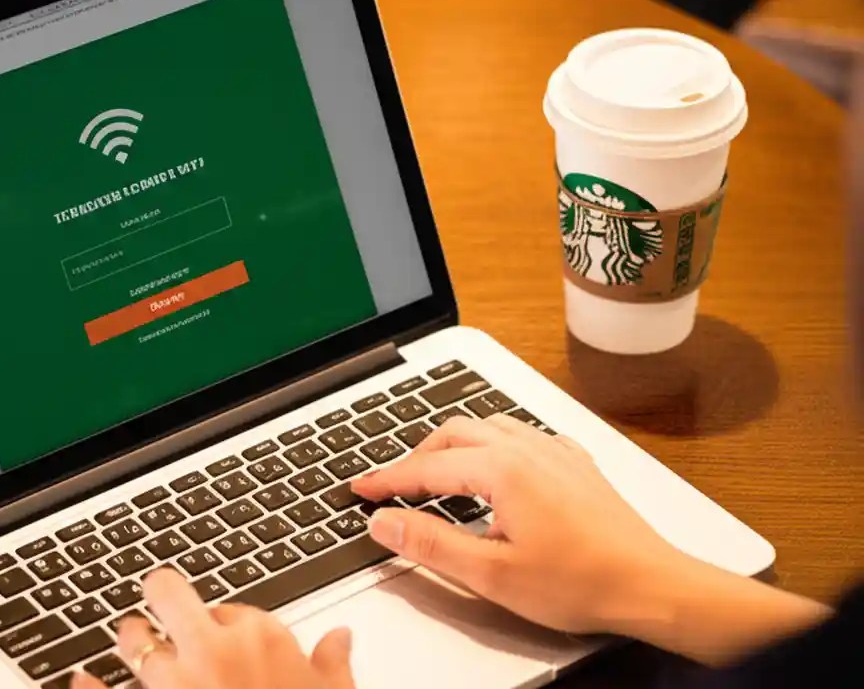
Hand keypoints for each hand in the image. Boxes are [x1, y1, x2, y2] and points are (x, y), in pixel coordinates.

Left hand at [70, 568, 354, 688]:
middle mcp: (213, 650)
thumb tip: (339, 639)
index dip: (223, 624)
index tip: (225, 639)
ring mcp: (173, 684)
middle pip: (166, 592)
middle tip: (161, 616)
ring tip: (137, 654)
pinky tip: (83, 681)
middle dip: (161, 600)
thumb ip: (333, 669)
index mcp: (264, 641)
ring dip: (132, 644)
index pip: (231, 606)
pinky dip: (87, 687)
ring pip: (132, 637)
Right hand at [351, 414, 686, 634]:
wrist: (652, 585)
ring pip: (490, 426)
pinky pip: (523, 435)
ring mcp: (556, 452)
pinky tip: (496, 467)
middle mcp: (528, 449)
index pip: (427, 467)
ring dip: (454, 443)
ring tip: (434, 470)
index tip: (360, 489)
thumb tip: (386, 523)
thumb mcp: (491, 573)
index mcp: (503, 470)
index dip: (388, 479)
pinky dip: (493, 444)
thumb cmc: (582, 582)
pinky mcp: (576, 464)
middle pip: (455, 433)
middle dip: (417, 455)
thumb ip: (431, 544)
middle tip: (392, 483)